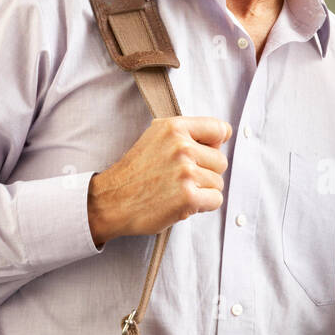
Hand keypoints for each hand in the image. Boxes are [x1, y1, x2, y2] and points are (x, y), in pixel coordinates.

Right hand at [87, 116, 231, 244]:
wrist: (111, 201)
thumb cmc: (136, 173)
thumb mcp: (156, 139)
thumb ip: (186, 135)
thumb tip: (223, 136)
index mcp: (173, 128)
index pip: (218, 128)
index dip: (216, 143)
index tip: (206, 153)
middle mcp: (181, 146)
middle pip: (221, 161)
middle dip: (206, 173)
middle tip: (180, 179)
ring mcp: (185, 172)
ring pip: (218, 183)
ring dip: (202, 191)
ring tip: (177, 191)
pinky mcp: (188, 196)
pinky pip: (216, 200)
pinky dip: (203, 206)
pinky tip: (182, 203)